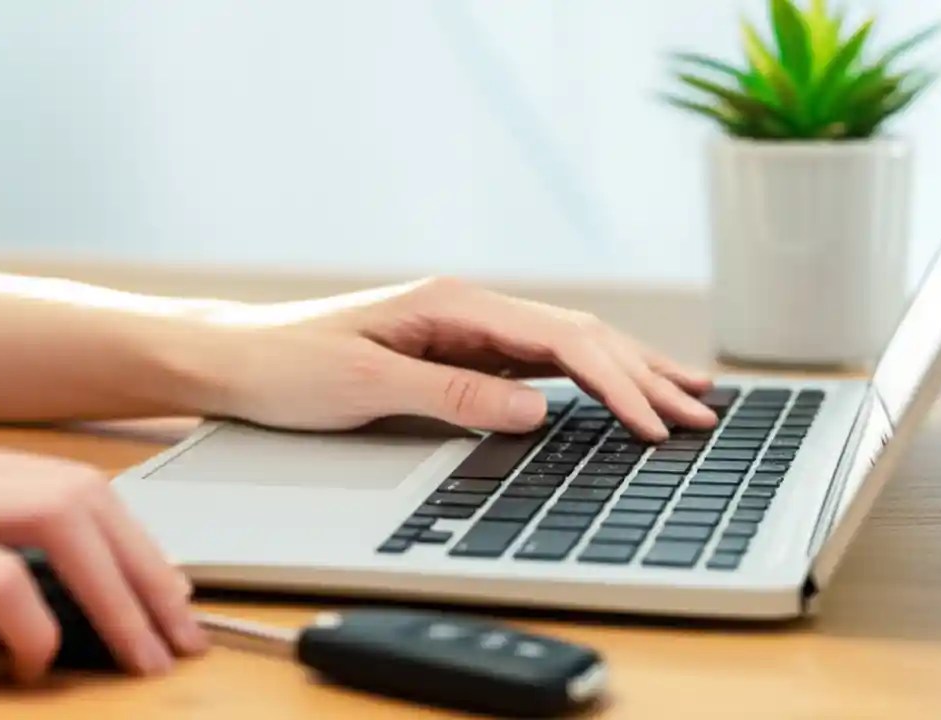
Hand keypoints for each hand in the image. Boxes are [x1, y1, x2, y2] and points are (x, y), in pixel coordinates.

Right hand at [0, 414, 205, 682]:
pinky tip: (38, 663)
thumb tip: (54, 598)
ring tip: (143, 654)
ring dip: (120, 592)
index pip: (66, 484)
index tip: (165, 596)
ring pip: (58, 519)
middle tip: (180, 633)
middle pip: (81, 496)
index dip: (132, 544)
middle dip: (148, 570)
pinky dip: (37, 623)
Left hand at [198, 277, 716, 441]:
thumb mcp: (367, 387)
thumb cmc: (289, 366)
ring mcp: (463, 329)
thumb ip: (454, 395)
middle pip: (578, 335)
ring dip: (627, 371)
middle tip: (703, 412)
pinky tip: (613, 391)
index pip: (560, 340)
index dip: (618, 383)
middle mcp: (466, 308)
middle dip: (644, 374)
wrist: (237, 357)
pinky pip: (535, 364)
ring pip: (565, 346)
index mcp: (453, 304)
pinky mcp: (454, 353)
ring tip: (687, 393)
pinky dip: (585, 380)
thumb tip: (538, 411)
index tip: (658, 422)